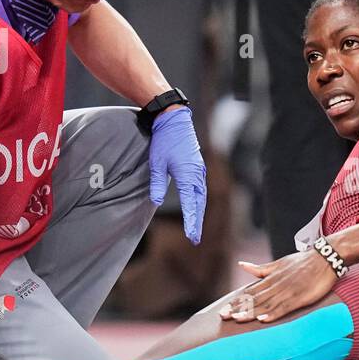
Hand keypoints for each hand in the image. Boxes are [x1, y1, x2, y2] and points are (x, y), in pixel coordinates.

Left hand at [148, 106, 207, 242]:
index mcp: (187, 175)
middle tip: (194, 239)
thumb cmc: (164, 140)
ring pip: (202, 197)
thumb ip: (158, 184)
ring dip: (199, 213)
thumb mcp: (156, 163)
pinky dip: (199, 201)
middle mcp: (197, 175)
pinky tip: (196, 208)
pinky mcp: (198, 167)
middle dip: (197, 222)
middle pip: (199, 204)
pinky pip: (201, 189)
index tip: (190, 235)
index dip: (190, 221)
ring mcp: (200, 171)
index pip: (190, 204)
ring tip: (195, 228)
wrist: (174, 120)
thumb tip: (158, 202)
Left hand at [218, 250, 338, 322]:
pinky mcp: (300, 297)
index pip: (250, 292)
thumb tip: (242, 265)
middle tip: (223, 317)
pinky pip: (284, 307)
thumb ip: (261, 269)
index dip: (237, 301)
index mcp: (271, 278)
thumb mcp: (279, 263)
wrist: (325, 257)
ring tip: (238, 319)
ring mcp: (288, 291)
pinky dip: (273, 313)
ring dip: (252, 312)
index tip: (223, 309)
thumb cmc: (304, 261)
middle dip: (238, 308)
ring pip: (266, 304)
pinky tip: (263, 320)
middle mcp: (276, 285)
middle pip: (254, 299)